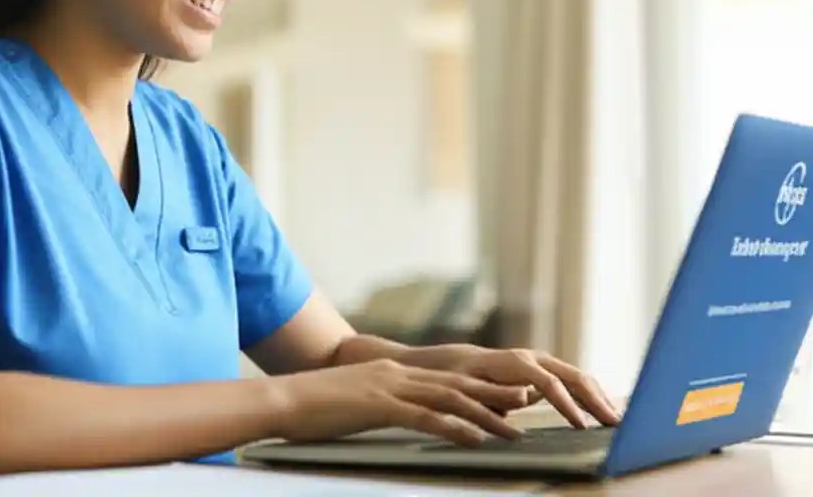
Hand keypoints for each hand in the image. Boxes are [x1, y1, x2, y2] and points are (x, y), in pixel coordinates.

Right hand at [271, 358, 530, 445]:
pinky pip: (424, 417)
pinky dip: (453, 428)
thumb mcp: (356, 402)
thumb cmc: (314, 408)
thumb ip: (382, 404)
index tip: (509, 397)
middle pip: (458, 384)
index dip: (482, 387)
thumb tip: (400, 415)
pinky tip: (473, 439)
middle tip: (528, 405)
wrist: (284, 399)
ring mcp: (389, 388)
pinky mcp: (379, 406)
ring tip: (513, 430)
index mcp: (393, 373)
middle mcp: (397, 375)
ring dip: (486, 415)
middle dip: (496, 396)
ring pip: (450, 398)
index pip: (448, 379)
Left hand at [444, 347, 621, 427]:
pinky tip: (603, 411)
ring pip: (579, 378)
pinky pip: (574, 382)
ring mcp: (544, 362)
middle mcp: (536, 358)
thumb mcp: (476, 386)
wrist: (467, 362)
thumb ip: (499, 392)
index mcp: (519, 363)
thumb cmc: (468, 378)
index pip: (551, 383)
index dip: (568, 405)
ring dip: (599, 398)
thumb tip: (525, 396)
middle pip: (573, 377)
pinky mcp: (549, 370)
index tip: (582, 426)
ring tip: (616, 420)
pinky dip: (590, 396)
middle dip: (595, 400)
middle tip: (613, 423)